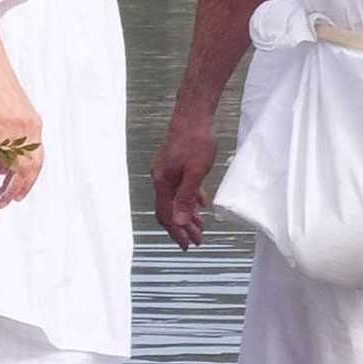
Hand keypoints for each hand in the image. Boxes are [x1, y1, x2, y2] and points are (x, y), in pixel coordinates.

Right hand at [0, 29, 43, 208]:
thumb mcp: (18, 112)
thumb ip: (20, 133)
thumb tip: (15, 160)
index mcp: (34, 126)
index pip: (36, 162)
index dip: (27, 182)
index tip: (17, 197)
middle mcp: (24, 126)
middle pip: (20, 167)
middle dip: (9, 189)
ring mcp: (5, 122)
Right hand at [150, 116, 218, 249]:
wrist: (192, 118)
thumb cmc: (196, 143)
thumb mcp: (195, 172)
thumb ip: (186, 197)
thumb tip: (178, 222)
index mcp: (164, 184)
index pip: (167, 216)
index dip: (177, 232)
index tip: (188, 245)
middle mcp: (161, 180)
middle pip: (170, 211)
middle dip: (183, 228)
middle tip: (197, 242)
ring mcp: (167, 173)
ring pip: (176, 200)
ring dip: (188, 216)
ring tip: (201, 228)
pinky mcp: (175, 166)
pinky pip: (181, 189)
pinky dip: (190, 200)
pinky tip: (201, 204)